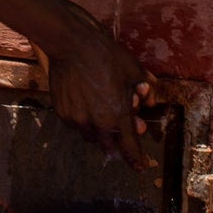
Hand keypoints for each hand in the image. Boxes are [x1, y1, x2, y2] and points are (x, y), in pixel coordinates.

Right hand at [45, 18, 152, 168]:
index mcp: (117, 115)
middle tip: (121, 131)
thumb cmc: (106, 56)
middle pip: (109, 147)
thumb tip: (149, 102)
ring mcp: (77, 119)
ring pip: (91, 136)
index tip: (140, 168)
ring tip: (102, 115)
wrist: (71, 45)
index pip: (129, 147)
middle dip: (117, 144)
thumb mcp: (134, 70)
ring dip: (100, 132)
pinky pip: (76, 125)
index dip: (136, 160)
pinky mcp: (63, 112)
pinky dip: (84, 121)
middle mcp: (97, 123)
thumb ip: (145, 90)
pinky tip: (86, 105)